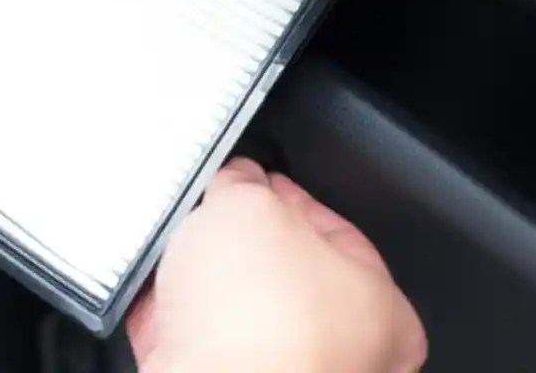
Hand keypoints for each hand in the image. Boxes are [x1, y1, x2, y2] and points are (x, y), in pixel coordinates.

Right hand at [128, 158, 425, 372]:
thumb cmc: (263, 324)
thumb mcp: (252, 206)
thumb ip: (244, 183)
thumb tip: (232, 180)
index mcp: (384, 311)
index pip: (337, 233)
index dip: (290, 197)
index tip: (257, 182)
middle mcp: (336, 355)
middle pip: (276, 271)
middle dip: (236, 240)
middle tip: (211, 216)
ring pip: (227, 310)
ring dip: (195, 279)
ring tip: (174, 254)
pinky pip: (185, 341)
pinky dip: (164, 315)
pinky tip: (151, 293)